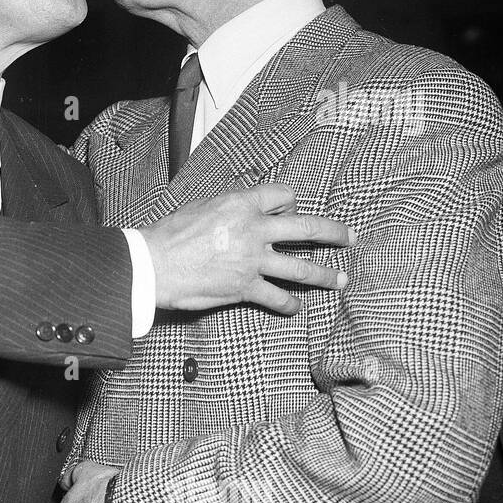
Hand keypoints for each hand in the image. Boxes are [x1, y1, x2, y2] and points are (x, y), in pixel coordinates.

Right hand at [142, 182, 354, 315]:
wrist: (154, 264)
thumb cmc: (169, 235)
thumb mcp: (202, 208)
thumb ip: (229, 209)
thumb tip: (244, 213)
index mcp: (242, 204)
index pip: (283, 195)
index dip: (290, 203)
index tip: (291, 211)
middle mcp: (254, 230)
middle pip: (309, 228)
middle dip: (335, 233)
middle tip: (349, 237)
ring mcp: (253, 261)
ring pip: (302, 268)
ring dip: (325, 275)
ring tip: (340, 280)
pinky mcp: (245, 288)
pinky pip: (277, 298)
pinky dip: (288, 304)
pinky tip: (294, 307)